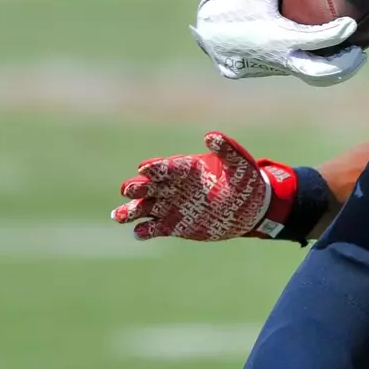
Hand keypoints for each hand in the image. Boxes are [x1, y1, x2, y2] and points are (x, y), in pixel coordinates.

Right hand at [111, 132, 295, 239]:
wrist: (249, 208)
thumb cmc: (244, 180)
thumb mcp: (239, 163)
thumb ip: (227, 149)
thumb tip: (212, 136)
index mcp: (185, 168)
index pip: (165, 167)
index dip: (155, 167)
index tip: (145, 168)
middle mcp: (172, 186)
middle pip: (148, 186)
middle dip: (137, 187)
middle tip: (130, 189)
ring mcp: (170, 206)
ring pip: (143, 208)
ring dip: (131, 210)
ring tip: (120, 216)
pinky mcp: (172, 226)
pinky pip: (153, 228)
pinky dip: (144, 231)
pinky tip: (140, 232)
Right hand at [189, 0, 366, 85]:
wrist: (215, 35)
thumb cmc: (241, 5)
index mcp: (278, 38)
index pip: (314, 41)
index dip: (335, 34)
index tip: (351, 23)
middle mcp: (281, 58)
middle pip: (319, 72)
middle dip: (344, 65)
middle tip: (362, 53)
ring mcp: (281, 68)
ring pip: (315, 78)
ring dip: (338, 71)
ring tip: (357, 57)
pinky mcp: (281, 71)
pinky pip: (307, 74)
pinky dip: (325, 70)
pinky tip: (340, 55)